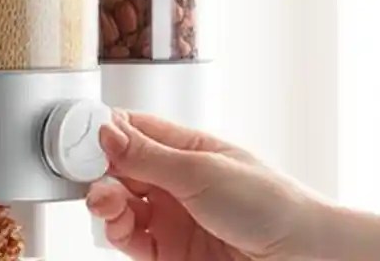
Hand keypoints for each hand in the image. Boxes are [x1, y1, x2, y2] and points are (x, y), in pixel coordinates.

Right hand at [87, 111, 330, 260]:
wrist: (301, 256)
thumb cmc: (270, 204)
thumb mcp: (202, 171)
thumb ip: (148, 156)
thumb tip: (105, 132)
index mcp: (186, 148)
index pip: (133, 131)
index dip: (104, 131)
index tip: (77, 133)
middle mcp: (175, 181)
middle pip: (118, 169)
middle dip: (98, 168)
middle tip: (85, 170)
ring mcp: (170, 216)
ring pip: (118, 204)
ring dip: (104, 200)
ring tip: (105, 201)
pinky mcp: (167, 252)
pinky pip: (128, 238)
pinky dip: (115, 230)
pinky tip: (116, 222)